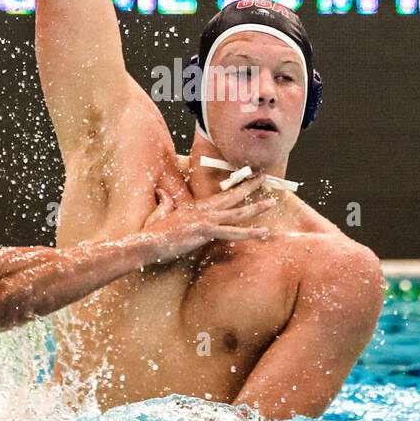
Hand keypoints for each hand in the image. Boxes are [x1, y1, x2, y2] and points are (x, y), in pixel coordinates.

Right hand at [141, 174, 275, 262]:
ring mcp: (206, 220)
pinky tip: (264, 232)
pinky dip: (250, 232)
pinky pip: (233, 232)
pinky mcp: (205, 231)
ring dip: (256, 207)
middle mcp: (204, 210)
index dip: (235, 188)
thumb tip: (161, 191)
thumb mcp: (160, 213)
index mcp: (196, 208)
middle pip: (232, 197)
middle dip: (249, 187)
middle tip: (264, 177)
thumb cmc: (153, 232)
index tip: (247, 180)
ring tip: (272, 202)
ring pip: (237, 213)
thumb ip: (166, 202)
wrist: (147, 243)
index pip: (220, 196)